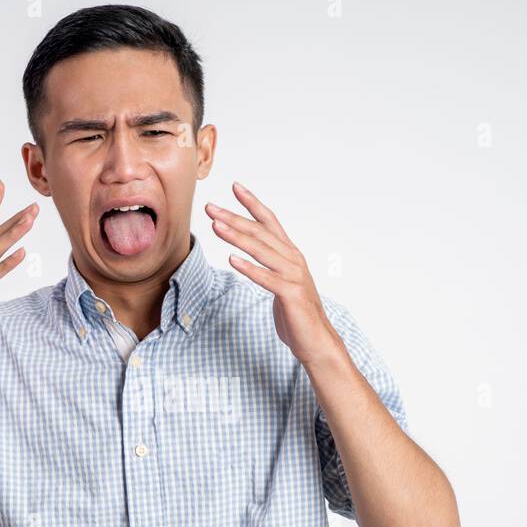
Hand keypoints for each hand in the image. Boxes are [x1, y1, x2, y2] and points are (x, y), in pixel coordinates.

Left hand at [205, 182, 343, 366]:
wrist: (316, 340)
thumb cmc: (296, 313)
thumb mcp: (281, 282)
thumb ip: (269, 266)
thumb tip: (249, 255)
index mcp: (290, 254)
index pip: (270, 221)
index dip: (252, 203)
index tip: (235, 186)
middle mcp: (293, 259)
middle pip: (260, 232)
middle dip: (234, 218)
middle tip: (210, 207)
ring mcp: (293, 276)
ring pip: (261, 251)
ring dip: (237, 237)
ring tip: (216, 226)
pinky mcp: (290, 294)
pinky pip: (266, 278)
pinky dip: (249, 268)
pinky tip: (232, 259)